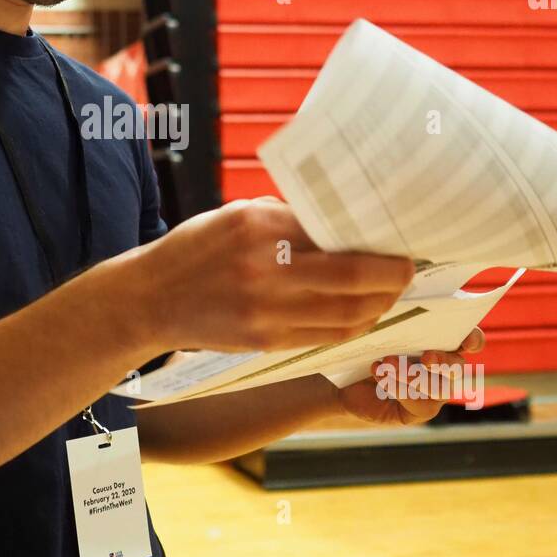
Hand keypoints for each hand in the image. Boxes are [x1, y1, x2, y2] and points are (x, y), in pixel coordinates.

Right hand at [134, 197, 414, 354]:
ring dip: (377, 306)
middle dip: (390, 277)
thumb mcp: (235, 217)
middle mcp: (265, 265)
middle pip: (352, 276)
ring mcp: (265, 307)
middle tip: (407, 272)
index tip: (397, 243)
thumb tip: (339, 223)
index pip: (334, 232)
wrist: (149, 299)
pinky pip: (324, 337)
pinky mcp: (263, 340)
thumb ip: (285, 219)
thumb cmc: (195, 251)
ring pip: (345, 313)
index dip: (375, 243)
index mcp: (259, 225)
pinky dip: (351, 327)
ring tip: (388, 296)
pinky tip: (360, 317)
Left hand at [334, 327, 485, 425]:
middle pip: (457, 365)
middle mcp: (444, 367)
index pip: (469, 340)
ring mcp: (435, 391)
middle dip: (443, 360)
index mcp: (443, 342)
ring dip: (412, 374)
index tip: (467, 342)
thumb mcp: (382, 331)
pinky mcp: (422, 410)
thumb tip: (402, 305)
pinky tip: (379, 375)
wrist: (345, 379)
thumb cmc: (368, 347)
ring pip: (438, 386)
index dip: (473, 339)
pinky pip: (422, 404)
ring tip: (386, 363)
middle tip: (426, 357)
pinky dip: (399, 388)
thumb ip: (398, 322)